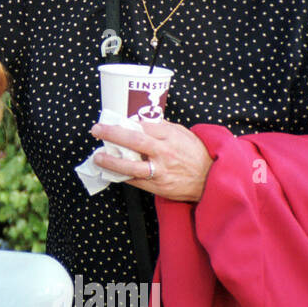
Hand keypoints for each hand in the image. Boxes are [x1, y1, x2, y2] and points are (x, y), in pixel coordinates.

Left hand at [90, 118, 212, 201]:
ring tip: (97, 157)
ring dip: (110, 161)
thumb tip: (141, 120)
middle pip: (133, 140)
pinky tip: (110, 172)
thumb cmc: (196, 154)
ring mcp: (160, 170)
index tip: (112, 121)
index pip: (142, 125)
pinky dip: (121, 176)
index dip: (125, 123)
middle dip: (111, 134)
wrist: (211, 179)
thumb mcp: (183, 134)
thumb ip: (163, 127)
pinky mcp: (157, 186)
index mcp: (170, 136)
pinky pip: (134, 180)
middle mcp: (164, 152)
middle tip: (96, 130)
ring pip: (130, 166)